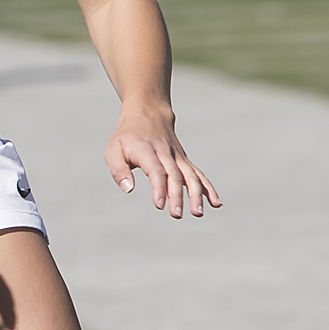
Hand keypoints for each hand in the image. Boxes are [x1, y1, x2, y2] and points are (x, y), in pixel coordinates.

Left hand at [104, 97, 219, 218]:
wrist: (147, 114)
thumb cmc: (126, 138)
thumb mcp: (113, 150)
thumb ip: (118, 170)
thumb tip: (128, 189)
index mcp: (146, 151)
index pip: (156, 170)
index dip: (159, 187)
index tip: (159, 205)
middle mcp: (165, 153)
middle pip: (175, 175)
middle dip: (177, 196)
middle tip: (176, 214)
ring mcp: (178, 157)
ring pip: (190, 175)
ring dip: (196, 195)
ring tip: (198, 213)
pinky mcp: (184, 161)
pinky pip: (199, 174)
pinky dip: (208, 188)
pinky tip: (216, 203)